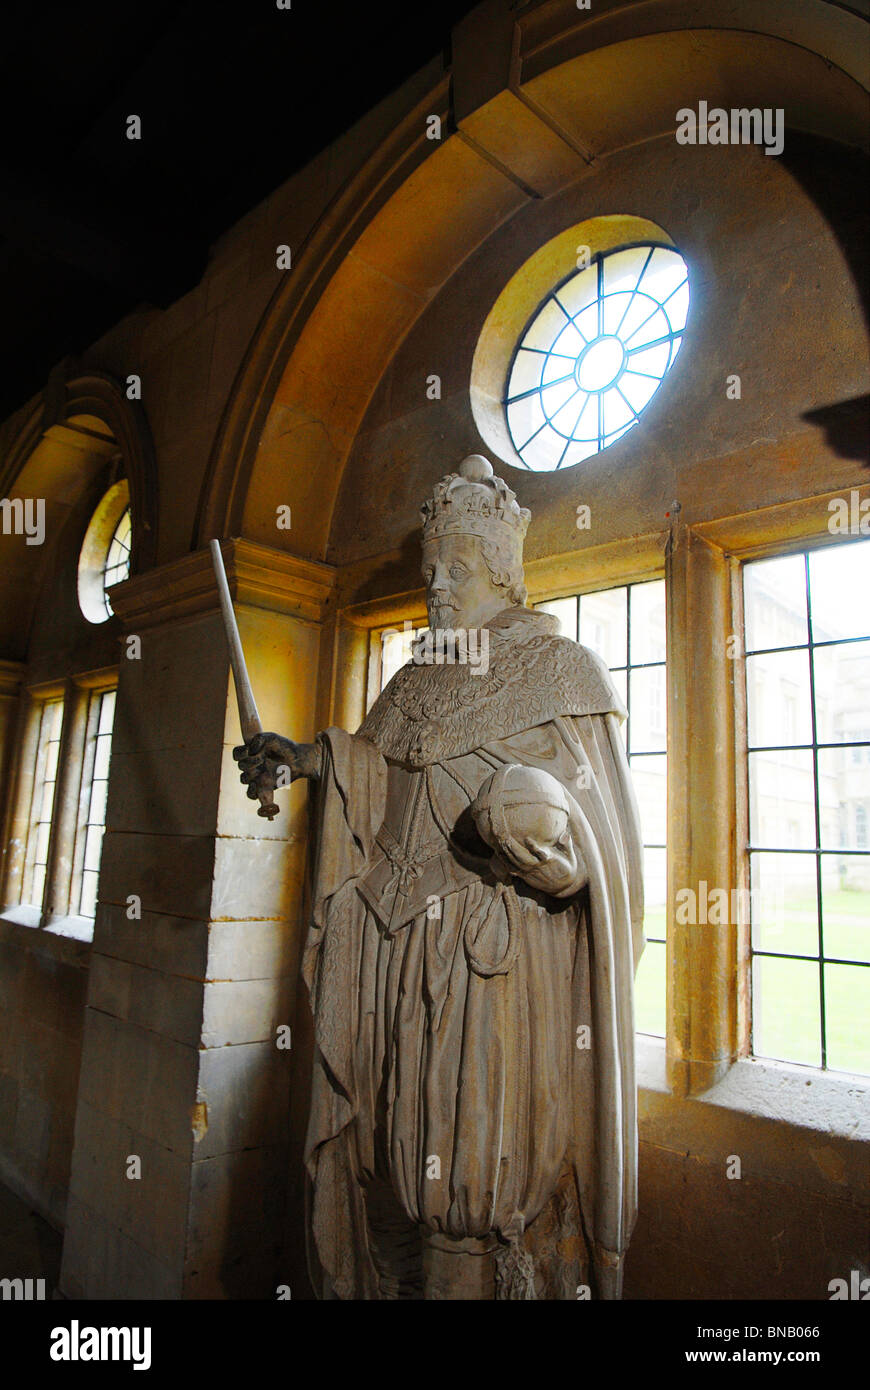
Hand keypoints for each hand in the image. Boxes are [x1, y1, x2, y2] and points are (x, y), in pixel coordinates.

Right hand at [232, 733, 319, 802]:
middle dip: (250, 763)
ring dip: (250, 775)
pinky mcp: (264, 787)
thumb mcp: (271, 737)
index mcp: (251, 752)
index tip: (248, 751)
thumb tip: (250, 750)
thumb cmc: (285, 747)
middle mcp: (252, 765)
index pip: (237, 754)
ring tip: (261, 772)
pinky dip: (252, 792)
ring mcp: (257, 776)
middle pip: (241, 766)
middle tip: (263, 759)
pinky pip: (251, 794)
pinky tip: (257, 785)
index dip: (239, 754)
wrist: (298, 759)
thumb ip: (258, 739)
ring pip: (244, 779)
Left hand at [471, 765, 587, 898]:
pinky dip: (504, 861)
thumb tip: (564, 834)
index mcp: (550, 860)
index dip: (534, 847)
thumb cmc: (566, 866)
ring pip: (516, 863)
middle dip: (513, 847)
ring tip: (500, 840)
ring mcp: (530, 872)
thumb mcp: (570, 856)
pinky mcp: (525, 876)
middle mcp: (538, 867)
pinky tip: (497, 852)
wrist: (562, 886)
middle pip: (524, 858)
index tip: (527, 838)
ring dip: (507, 852)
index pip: (541, 854)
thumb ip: (566, 843)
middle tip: (504, 836)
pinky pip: (512, 869)